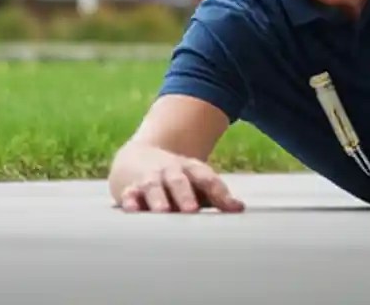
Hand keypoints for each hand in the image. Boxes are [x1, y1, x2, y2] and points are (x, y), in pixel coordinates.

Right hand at [115, 144, 244, 213]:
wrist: (137, 158)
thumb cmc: (175, 179)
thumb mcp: (196, 182)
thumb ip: (216, 195)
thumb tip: (240, 208)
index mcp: (191, 170)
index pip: (207, 178)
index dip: (220, 192)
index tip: (231, 208)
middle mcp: (170, 172)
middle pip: (179, 181)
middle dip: (185, 195)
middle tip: (191, 210)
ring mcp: (149, 179)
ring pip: (153, 186)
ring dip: (158, 198)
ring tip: (162, 211)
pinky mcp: (129, 188)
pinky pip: (129, 193)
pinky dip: (130, 200)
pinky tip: (131, 209)